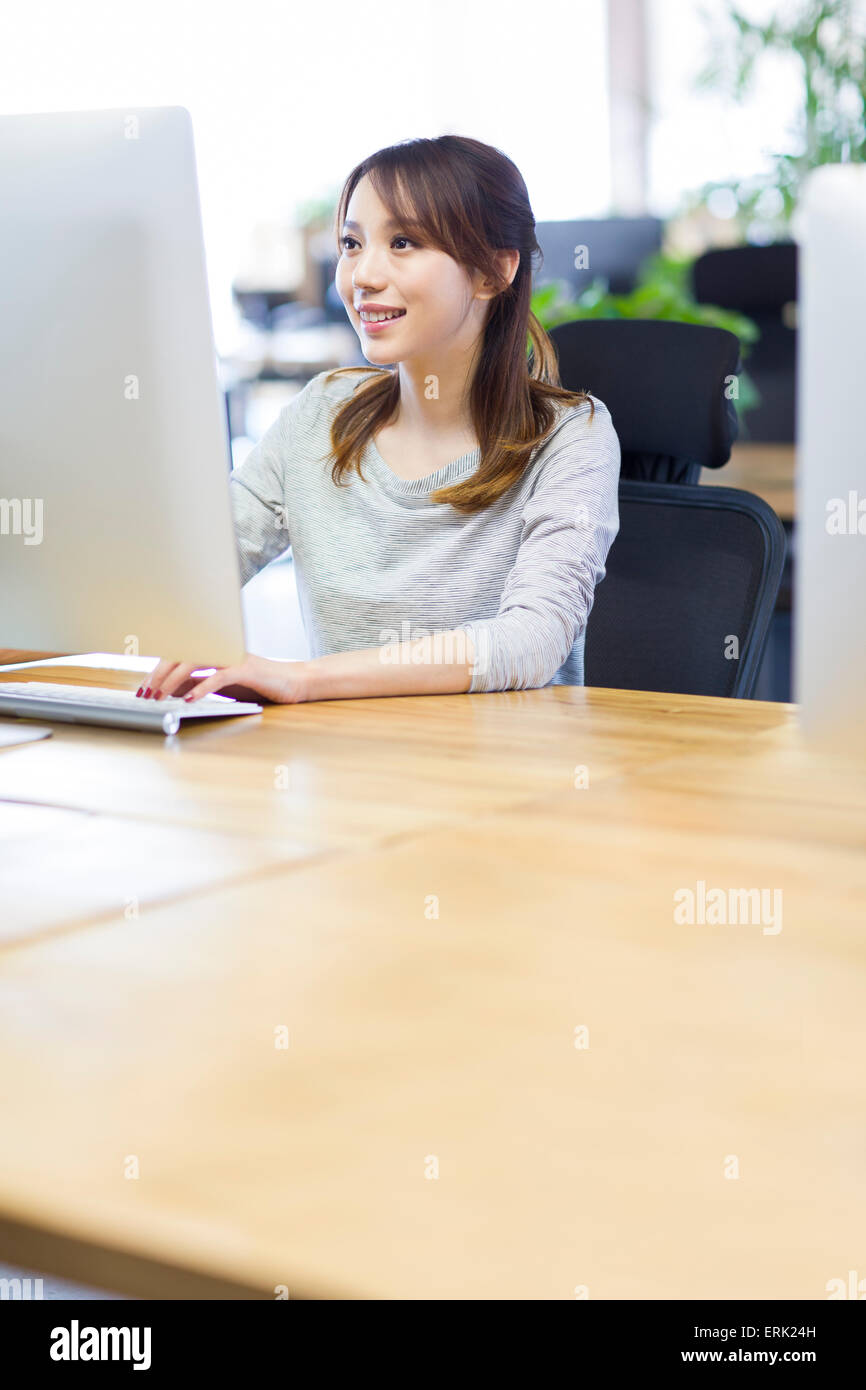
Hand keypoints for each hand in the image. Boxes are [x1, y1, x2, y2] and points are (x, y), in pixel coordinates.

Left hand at [135, 653, 308, 704]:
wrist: (291, 683)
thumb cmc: (256, 684)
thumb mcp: (220, 685)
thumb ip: (198, 683)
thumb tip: (171, 689)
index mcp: (211, 650)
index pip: (176, 656)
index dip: (156, 671)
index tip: (142, 689)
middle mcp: (219, 648)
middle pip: (179, 655)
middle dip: (158, 675)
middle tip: (145, 694)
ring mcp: (231, 656)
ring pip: (193, 662)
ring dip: (172, 680)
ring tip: (160, 696)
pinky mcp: (246, 669)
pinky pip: (218, 676)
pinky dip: (202, 688)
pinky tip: (190, 700)